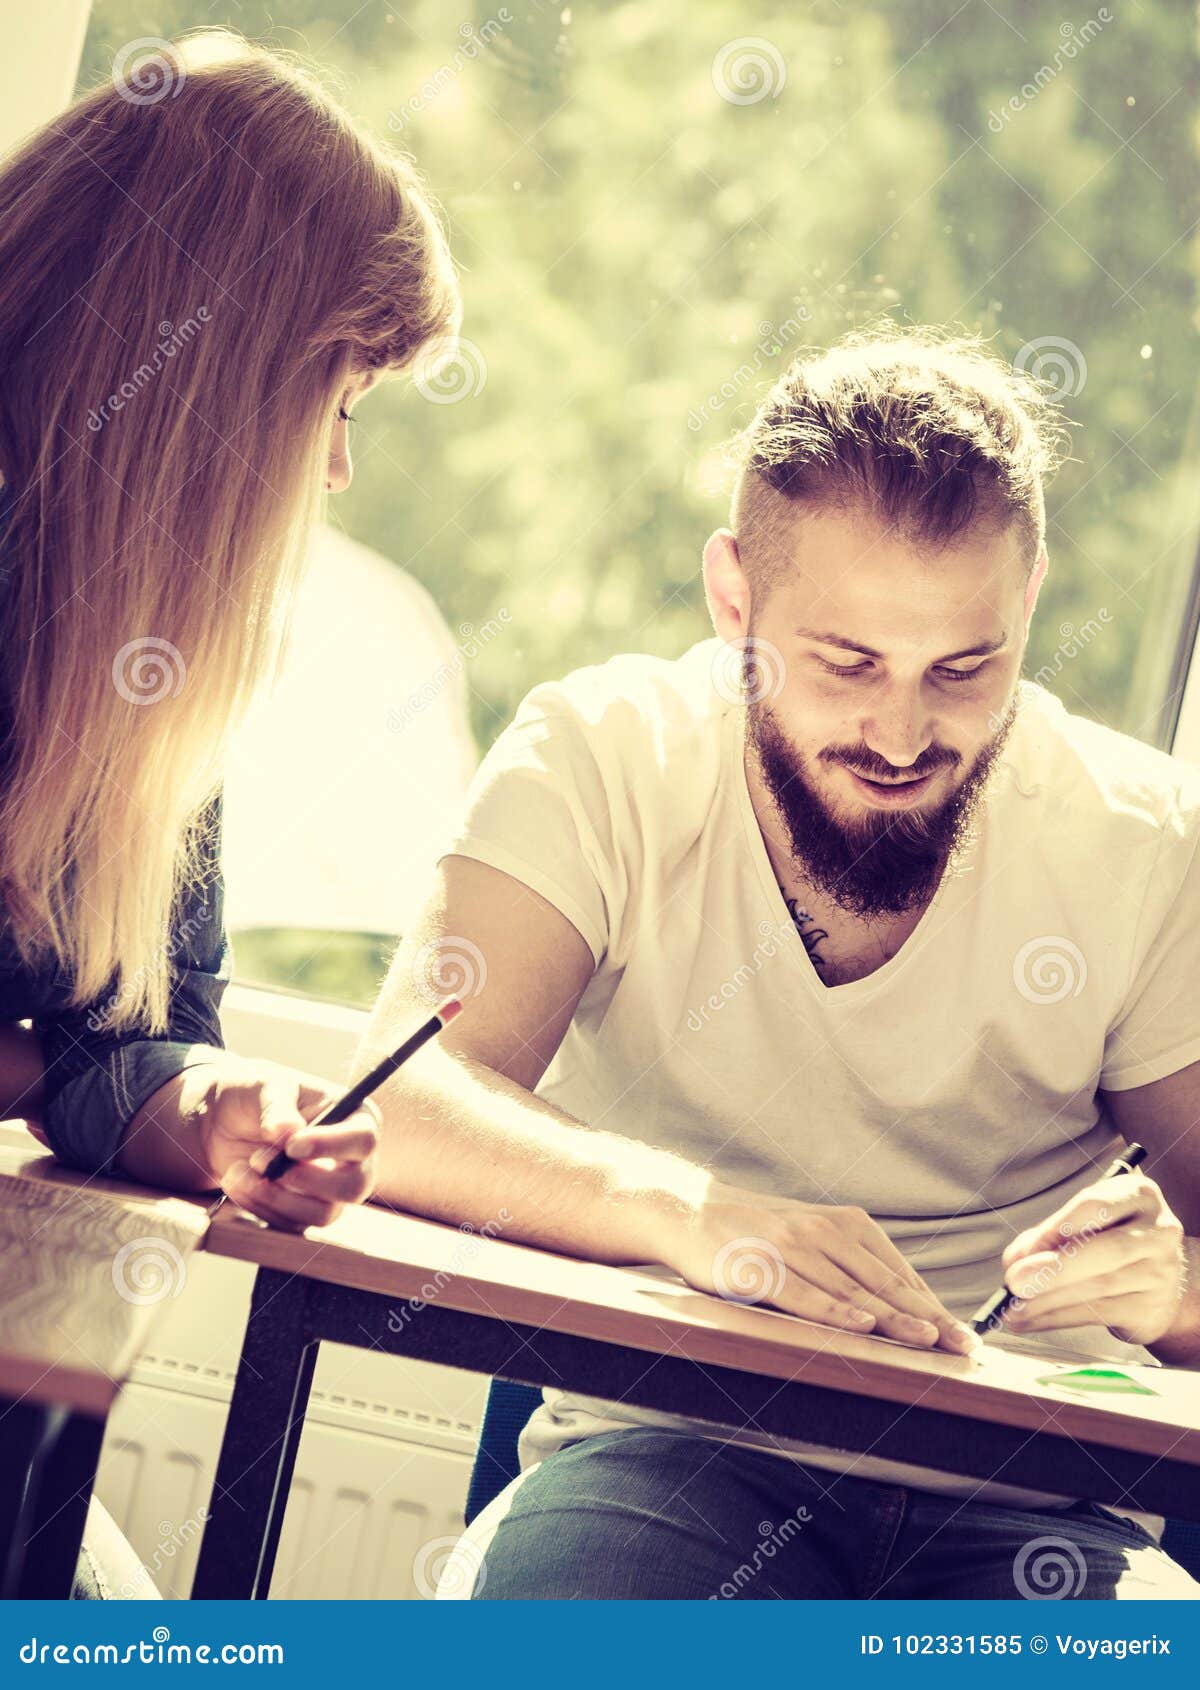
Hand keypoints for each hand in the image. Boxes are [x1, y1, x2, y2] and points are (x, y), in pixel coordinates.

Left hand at [197, 1059, 379, 1231]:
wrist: (226, 1120)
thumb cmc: (259, 1094)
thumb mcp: (267, 1086)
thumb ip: (278, 1106)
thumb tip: (286, 1131)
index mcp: (356, 1118)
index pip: (363, 1140)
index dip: (329, 1146)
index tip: (291, 1145)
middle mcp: (353, 1160)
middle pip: (354, 1186)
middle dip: (305, 1179)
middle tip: (260, 1160)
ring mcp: (331, 1191)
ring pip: (322, 1214)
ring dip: (276, 1197)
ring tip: (239, 1171)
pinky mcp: (304, 1211)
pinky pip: (292, 1225)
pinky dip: (260, 1207)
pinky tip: (237, 1182)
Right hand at [662, 1180, 980, 1354]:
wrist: (689, 1216)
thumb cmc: (755, 1235)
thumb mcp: (809, 1239)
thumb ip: (848, 1263)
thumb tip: (898, 1304)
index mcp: (843, 1222)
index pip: (897, 1272)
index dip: (933, 1304)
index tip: (965, 1333)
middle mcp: (823, 1232)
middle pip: (885, 1282)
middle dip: (930, 1317)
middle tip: (965, 1345)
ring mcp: (792, 1249)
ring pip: (852, 1291)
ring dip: (895, 1319)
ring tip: (931, 1341)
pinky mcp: (761, 1269)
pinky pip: (805, 1295)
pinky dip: (836, 1311)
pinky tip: (863, 1324)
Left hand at [999, 1170, 1186, 1345]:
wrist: (1161, 1283)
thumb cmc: (1113, 1241)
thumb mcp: (1088, 1223)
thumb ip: (1051, 1234)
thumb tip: (1016, 1260)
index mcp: (1137, 1195)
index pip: (1094, 1208)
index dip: (1054, 1230)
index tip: (1021, 1253)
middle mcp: (1157, 1231)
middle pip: (1106, 1250)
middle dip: (1055, 1269)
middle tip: (1015, 1282)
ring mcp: (1161, 1273)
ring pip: (1098, 1287)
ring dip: (1047, 1300)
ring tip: (1013, 1307)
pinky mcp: (1151, 1309)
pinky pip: (1097, 1314)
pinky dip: (1056, 1318)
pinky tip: (1030, 1320)